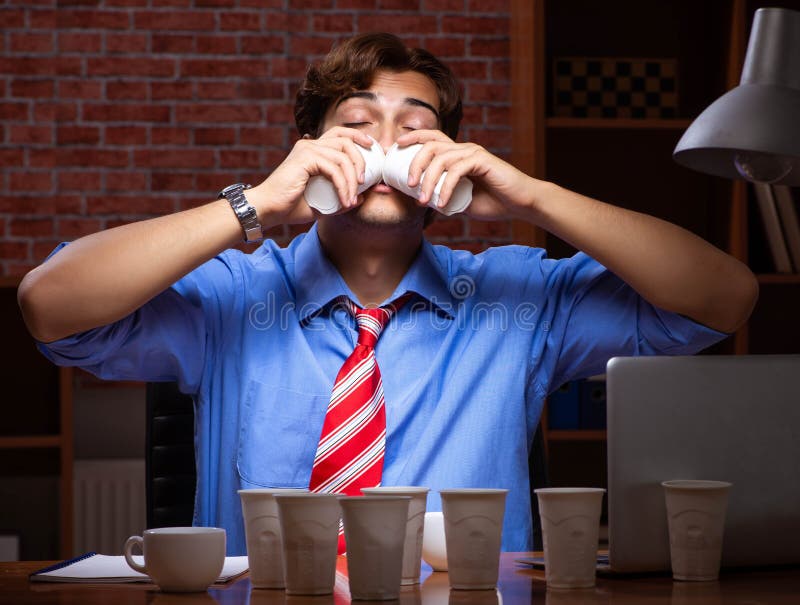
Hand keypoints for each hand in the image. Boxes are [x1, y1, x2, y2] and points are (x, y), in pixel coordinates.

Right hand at [247, 127, 375, 225]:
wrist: (268, 209)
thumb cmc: (291, 206)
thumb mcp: (323, 202)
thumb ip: (342, 198)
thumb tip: (363, 197)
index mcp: (313, 150)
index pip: (340, 134)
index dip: (358, 136)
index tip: (372, 148)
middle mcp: (310, 144)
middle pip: (345, 139)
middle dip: (361, 157)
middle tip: (367, 180)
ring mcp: (307, 149)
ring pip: (343, 156)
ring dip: (352, 179)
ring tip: (352, 199)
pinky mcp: (306, 158)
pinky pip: (334, 169)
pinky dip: (343, 185)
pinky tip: (345, 199)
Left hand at [395, 130, 538, 220]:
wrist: (520, 203)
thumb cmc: (494, 202)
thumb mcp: (461, 201)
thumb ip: (444, 197)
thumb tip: (422, 202)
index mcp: (458, 154)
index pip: (431, 138)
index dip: (413, 138)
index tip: (396, 147)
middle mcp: (464, 149)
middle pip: (431, 145)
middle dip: (415, 162)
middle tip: (409, 185)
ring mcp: (473, 153)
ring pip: (442, 159)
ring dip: (429, 180)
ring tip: (423, 200)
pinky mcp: (482, 161)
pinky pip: (457, 171)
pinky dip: (446, 187)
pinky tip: (442, 204)